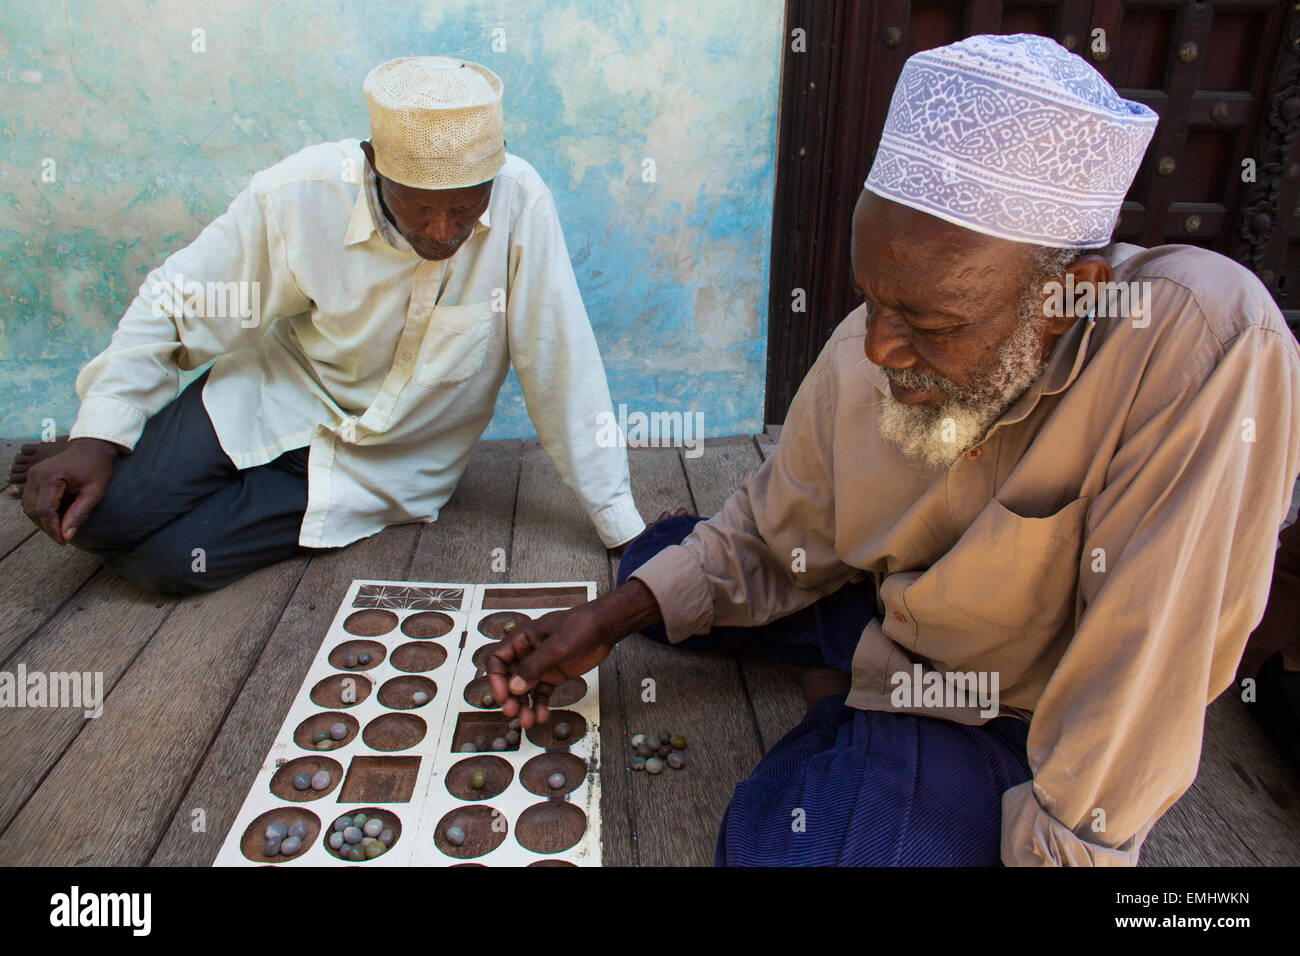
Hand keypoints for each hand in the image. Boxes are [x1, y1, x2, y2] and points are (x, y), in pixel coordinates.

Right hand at [21, 438, 118, 544]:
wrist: (93, 447)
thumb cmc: (97, 468)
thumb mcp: (94, 492)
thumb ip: (79, 514)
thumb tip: (66, 535)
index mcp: (50, 477)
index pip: (44, 511)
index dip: (52, 529)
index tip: (63, 541)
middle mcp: (36, 474)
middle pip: (32, 510)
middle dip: (46, 527)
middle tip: (61, 538)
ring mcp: (33, 474)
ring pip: (28, 506)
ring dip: (41, 521)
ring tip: (58, 530)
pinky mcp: (34, 475)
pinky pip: (30, 499)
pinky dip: (39, 511)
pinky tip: (54, 518)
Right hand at [485, 578, 662, 727]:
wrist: (605, 628)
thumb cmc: (581, 626)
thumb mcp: (556, 646)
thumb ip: (535, 666)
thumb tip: (514, 687)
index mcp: (522, 639)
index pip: (497, 660)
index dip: (495, 679)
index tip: (503, 695)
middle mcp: (528, 653)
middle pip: (509, 678)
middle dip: (510, 697)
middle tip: (513, 713)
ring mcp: (541, 665)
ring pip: (525, 689)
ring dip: (524, 706)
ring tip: (529, 721)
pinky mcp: (554, 675)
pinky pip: (542, 693)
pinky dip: (540, 705)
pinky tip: (543, 716)